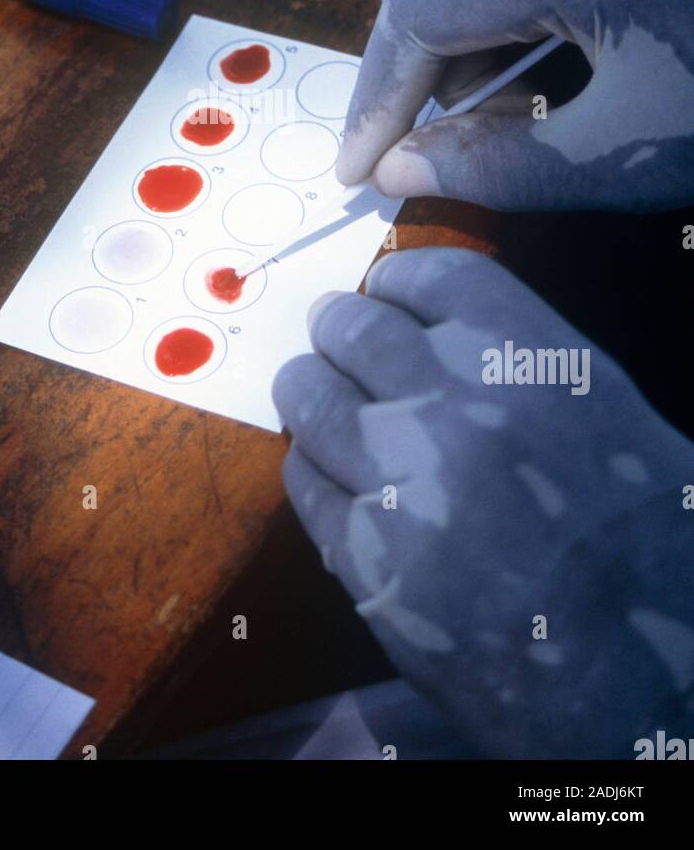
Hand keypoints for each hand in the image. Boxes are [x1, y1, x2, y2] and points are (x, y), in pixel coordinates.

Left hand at [273, 248, 693, 758]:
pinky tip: (328, 474)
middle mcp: (457, 404)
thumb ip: (523, 365)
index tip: (384, 293)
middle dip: (337, 328)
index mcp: (533, 360)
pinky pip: (304, 484)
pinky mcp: (365, 558)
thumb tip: (436, 338)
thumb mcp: (606, 415)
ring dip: (308, 390)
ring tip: (315, 398)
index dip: (396, 280)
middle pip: (354, 328)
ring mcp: (402, 480)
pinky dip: (310, 468)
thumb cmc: (649, 541)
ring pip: (311, 400)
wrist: (646, 676)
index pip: (432, 277)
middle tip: (333, 336)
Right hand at [337, 0, 693, 209]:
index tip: (357, 166)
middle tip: (415, 144)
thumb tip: (397, 169)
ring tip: (478, 118)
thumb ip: (496, 169)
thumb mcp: (629, 158)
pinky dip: (501, 7)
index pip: (418, 15)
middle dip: (405, 62)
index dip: (377, 99)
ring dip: (451, 35)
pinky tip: (530, 70)